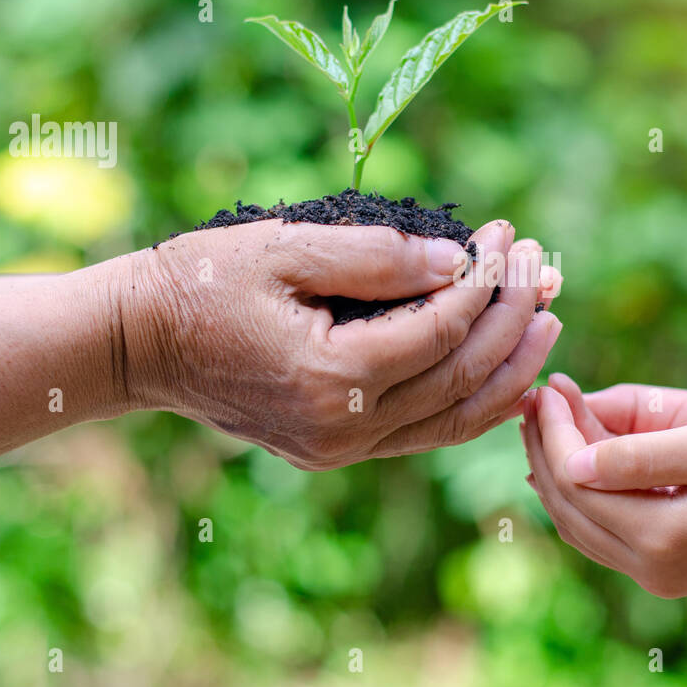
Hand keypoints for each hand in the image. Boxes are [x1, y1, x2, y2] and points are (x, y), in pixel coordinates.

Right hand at [117, 217, 561, 469]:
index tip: (508, 236)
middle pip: (461, 379)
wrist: (140, 343)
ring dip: (509, 369)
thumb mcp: (287, 247)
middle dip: (511, 320)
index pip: (440, 330)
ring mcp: (341, 448)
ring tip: (546, 319)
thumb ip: (378, 256)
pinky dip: (473, 406)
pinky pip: (423, 434)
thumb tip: (461, 263)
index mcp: (331, 376)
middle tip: (542, 268)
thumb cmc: (204, 282)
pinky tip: (507, 377)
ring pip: (453, 420)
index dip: (485, 282)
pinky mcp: (337, 450)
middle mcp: (344, 428)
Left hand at [521, 375, 686, 596]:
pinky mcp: (670, 570)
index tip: (551, 380)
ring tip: (550, 415)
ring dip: (556, 468)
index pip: (576, 476)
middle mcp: (651, 566)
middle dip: (546, 444)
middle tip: (540, 391)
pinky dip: (583, 492)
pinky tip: (577, 456)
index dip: (555, 426)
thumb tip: (572, 451)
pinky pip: (604, 532)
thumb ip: (644, 446)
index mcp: (661, 535)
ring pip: (579, 520)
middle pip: (568, 500)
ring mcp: (659, 574)